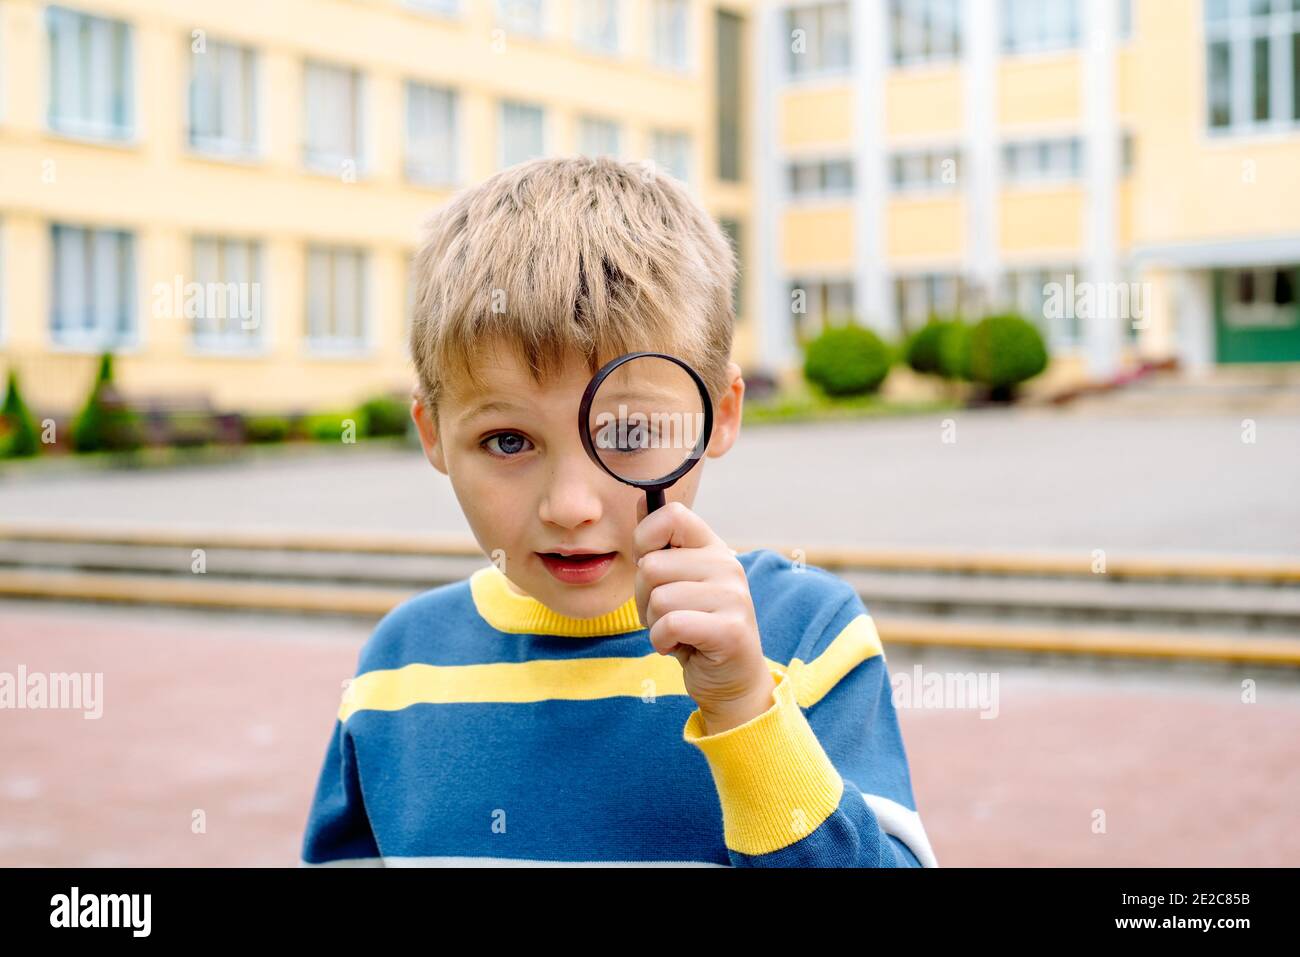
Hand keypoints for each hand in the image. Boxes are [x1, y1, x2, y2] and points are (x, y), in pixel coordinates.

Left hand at [633, 501, 775, 734]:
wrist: (729, 680)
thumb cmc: (693, 628)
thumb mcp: (674, 581)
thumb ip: (659, 545)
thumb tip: (640, 499)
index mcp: (712, 547)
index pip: (672, 516)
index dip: (645, 539)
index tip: (648, 564)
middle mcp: (727, 565)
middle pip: (652, 566)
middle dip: (644, 598)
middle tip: (666, 614)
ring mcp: (733, 597)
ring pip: (659, 598)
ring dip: (654, 624)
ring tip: (676, 632)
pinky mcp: (730, 629)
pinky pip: (671, 624)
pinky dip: (662, 642)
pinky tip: (680, 647)